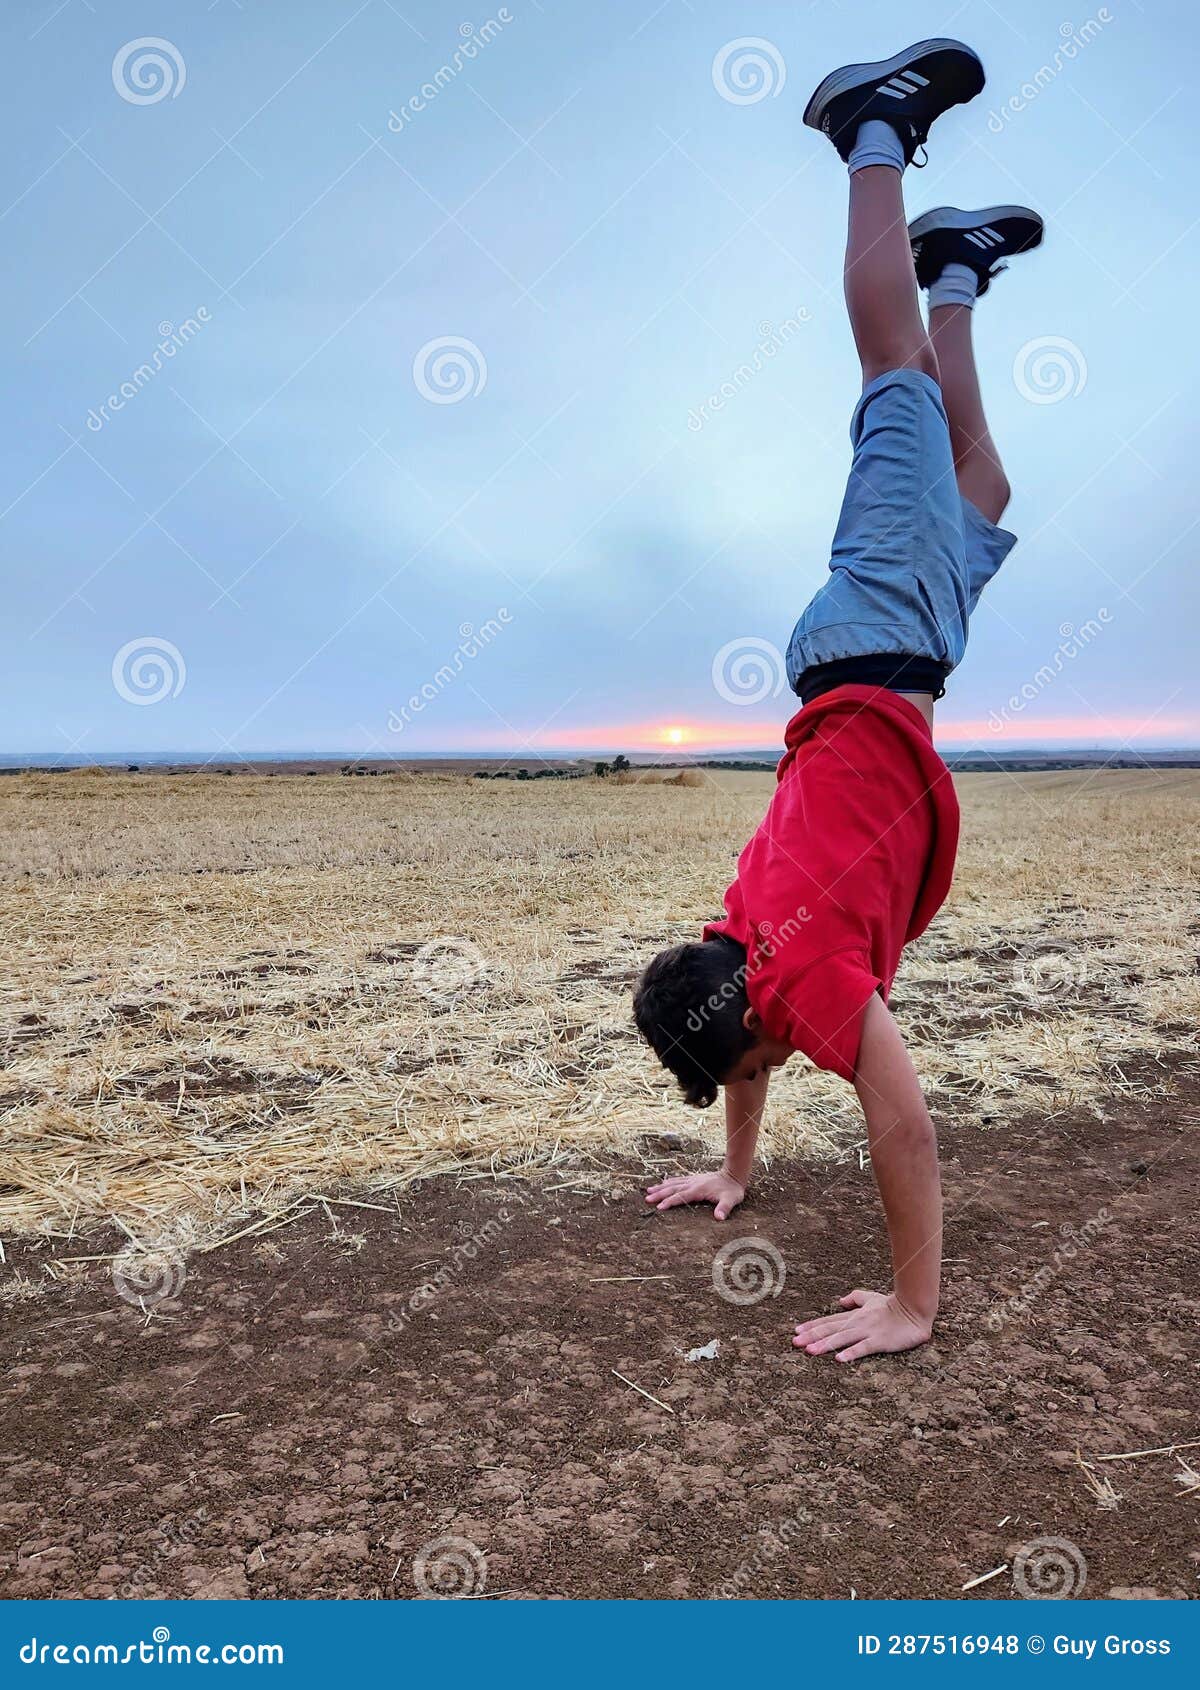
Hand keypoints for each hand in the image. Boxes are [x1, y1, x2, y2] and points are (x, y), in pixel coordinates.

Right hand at [644, 1170, 744, 1220]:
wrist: (734, 1175)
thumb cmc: (732, 1190)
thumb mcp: (731, 1200)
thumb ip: (724, 1208)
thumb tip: (719, 1218)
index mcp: (698, 1190)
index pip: (681, 1196)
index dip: (670, 1202)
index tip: (659, 1207)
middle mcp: (693, 1184)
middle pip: (672, 1189)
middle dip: (659, 1194)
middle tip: (647, 1199)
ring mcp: (693, 1180)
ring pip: (673, 1184)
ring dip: (661, 1187)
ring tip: (649, 1190)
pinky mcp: (694, 1179)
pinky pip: (678, 1180)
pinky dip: (669, 1181)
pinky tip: (663, 1183)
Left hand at [792, 1289, 932, 1362]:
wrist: (914, 1309)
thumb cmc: (892, 1305)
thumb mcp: (871, 1298)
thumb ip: (855, 1298)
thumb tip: (840, 1301)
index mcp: (853, 1315)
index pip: (828, 1321)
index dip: (812, 1326)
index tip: (796, 1332)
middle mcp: (857, 1323)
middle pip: (830, 1329)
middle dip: (812, 1336)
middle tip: (794, 1343)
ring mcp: (868, 1331)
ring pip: (842, 1338)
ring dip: (825, 1345)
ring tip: (810, 1351)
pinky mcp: (880, 1341)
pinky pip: (863, 1348)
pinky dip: (851, 1353)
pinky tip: (839, 1359)